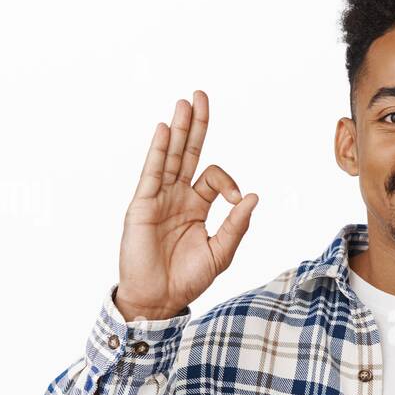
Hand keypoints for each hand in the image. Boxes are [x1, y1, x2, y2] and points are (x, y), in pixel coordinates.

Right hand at [115, 90, 258, 320]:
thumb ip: (236, 224)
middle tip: (200, 96)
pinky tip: (165, 130)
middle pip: (188, 153)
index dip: (227, 181)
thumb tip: (252, 196)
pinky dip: (158, 151)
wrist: (159, 298)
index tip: (234, 198)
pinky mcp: (142, 206)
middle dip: (196, 125)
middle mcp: (176, 196)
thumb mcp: (221, 252)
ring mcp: (158, 198)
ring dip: (178, 129)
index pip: (212, 176)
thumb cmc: (187, 278)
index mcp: (196, 206)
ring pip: (170, 156)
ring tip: (185, 103)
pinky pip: (152, 172)